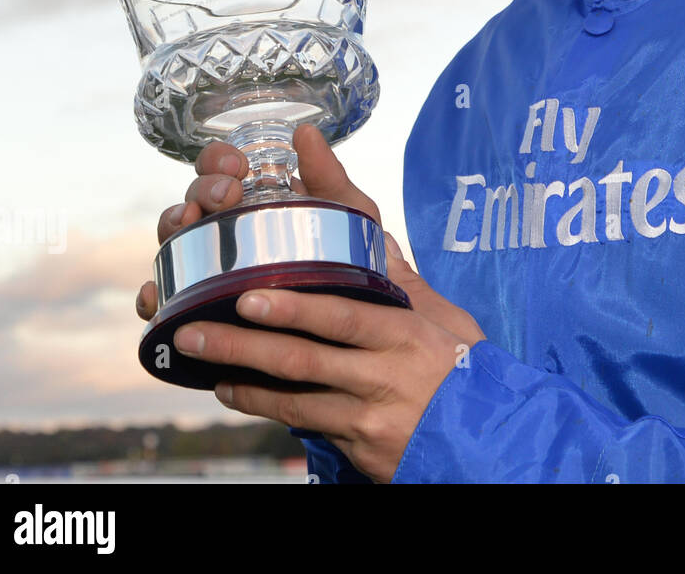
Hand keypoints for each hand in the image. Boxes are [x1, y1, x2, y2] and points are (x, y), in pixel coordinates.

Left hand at [174, 233, 485, 482]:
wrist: (491, 443)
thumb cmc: (470, 372)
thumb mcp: (450, 321)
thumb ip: (406, 283)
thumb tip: (376, 237)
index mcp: (406, 335)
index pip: (343, 317)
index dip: (295, 308)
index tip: (250, 296)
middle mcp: (384, 375)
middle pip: (302, 359)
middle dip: (241, 345)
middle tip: (193, 331)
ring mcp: (369, 417)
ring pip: (293, 399)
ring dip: (242, 379)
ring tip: (201, 360)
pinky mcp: (360, 447)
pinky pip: (304, 424)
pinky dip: (266, 407)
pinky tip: (236, 392)